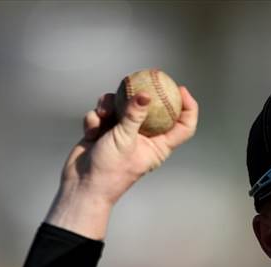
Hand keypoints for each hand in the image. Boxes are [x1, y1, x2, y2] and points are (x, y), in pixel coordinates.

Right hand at [46, 84, 197, 237]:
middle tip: (140, 78)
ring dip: (110, 105)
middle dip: (142, 93)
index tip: (181, 89)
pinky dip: (96, 118)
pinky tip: (91, 131)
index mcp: (158, 146)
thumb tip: (145, 95)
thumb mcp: (124, 140)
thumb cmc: (109, 171)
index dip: (188, 107)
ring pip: (122, 105)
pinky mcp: (106, 129)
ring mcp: (124, 132)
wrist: (83, 184)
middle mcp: (144, 137)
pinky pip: (104, 112)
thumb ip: (134, 115)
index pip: (183, 127)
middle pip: (151, 108)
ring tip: (103, 116)